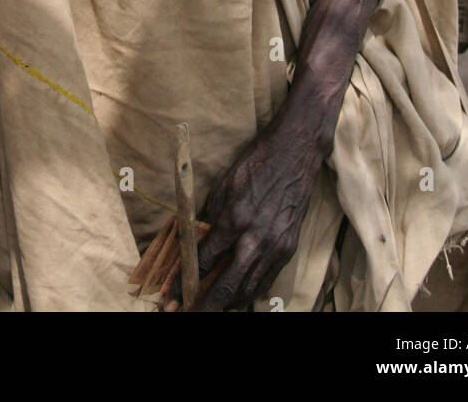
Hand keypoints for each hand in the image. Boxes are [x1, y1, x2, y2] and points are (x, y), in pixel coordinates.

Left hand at [177, 103, 324, 310]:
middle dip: (206, 305)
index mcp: (234, 219)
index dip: (186, 281)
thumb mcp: (225, 185)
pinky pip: (267, 281)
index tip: (172, 295)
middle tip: (187, 314)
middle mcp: (255, 238)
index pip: (204, 261)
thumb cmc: (256, 163)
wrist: (295, 154)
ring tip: (212, 307)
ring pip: (248, 289)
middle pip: (226, 286)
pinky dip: (250, 292)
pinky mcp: (289, 248)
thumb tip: (198, 241)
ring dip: (228, 303)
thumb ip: (211, 217)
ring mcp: (275, 246)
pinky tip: (239, 296)